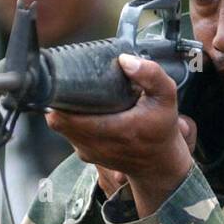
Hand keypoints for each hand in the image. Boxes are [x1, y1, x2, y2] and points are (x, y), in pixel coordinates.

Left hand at [46, 54, 196, 216]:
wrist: (159, 163)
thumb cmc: (161, 129)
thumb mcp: (165, 97)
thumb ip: (151, 75)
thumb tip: (124, 60)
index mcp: (114, 131)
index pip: (66, 116)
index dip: (60, 96)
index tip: (65, 79)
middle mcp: (96, 145)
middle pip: (58, 118)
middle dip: (60, 99)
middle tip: (69, 82)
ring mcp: (88, 152)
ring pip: (59, 126)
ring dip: (63, 109)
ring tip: (75, 94)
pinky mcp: (85, 155)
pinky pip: (67, 133)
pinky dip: (69, 120)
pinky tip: (81, 109)